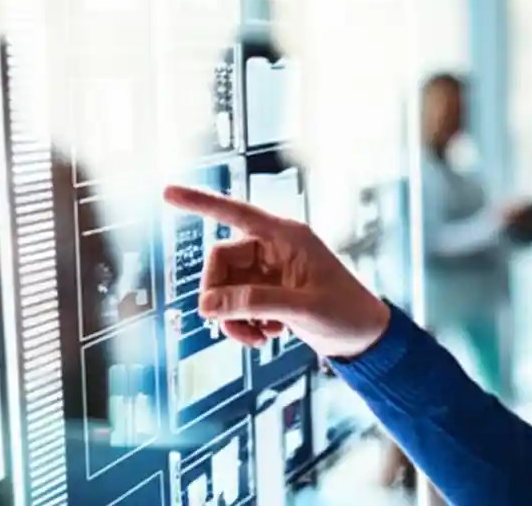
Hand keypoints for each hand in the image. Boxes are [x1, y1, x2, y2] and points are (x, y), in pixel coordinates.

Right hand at [164, 185, 390, 358]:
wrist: (364, 337)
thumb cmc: (345, 313)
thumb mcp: (300, 307)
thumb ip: (254, 302)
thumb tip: (207, 304)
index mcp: (287, 236)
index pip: (235, 212)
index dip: (200, 202)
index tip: (167, 193)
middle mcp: (274, 248)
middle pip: (221, 261)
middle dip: (219, 295)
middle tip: (228, 326)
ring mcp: (270, 270)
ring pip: (226, 286)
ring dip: (232, 316)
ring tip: (256, 339)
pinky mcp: (268, 292)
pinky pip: (236, 302)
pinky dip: (243, 322)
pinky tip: (267, 336)